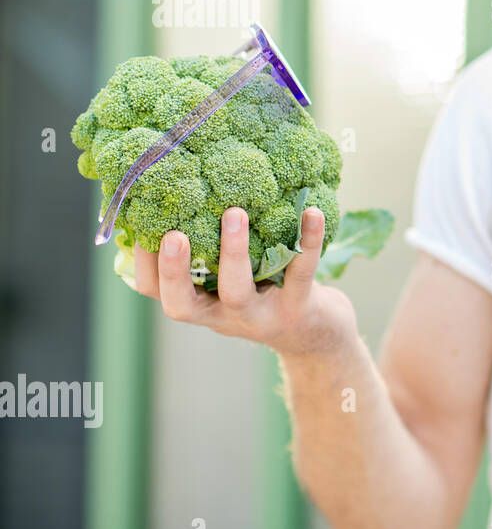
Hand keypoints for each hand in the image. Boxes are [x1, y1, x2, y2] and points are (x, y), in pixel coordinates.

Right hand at [132, 206, 358, 355]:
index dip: (144, 263)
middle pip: (183, 305)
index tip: (139, 225)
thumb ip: (207, 251)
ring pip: (238, 291)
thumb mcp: (228, 278)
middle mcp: (224, 316)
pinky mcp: (298, 308)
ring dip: (234, 251)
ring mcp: (260, 316)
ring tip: (234, 211)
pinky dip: (307, 241)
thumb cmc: (264, 293)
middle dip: (174, 271)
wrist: (315, 333)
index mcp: (200, 304)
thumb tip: (178, 194)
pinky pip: (302, 272)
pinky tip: (311, 212)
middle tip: (172, 235)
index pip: (156, 292)